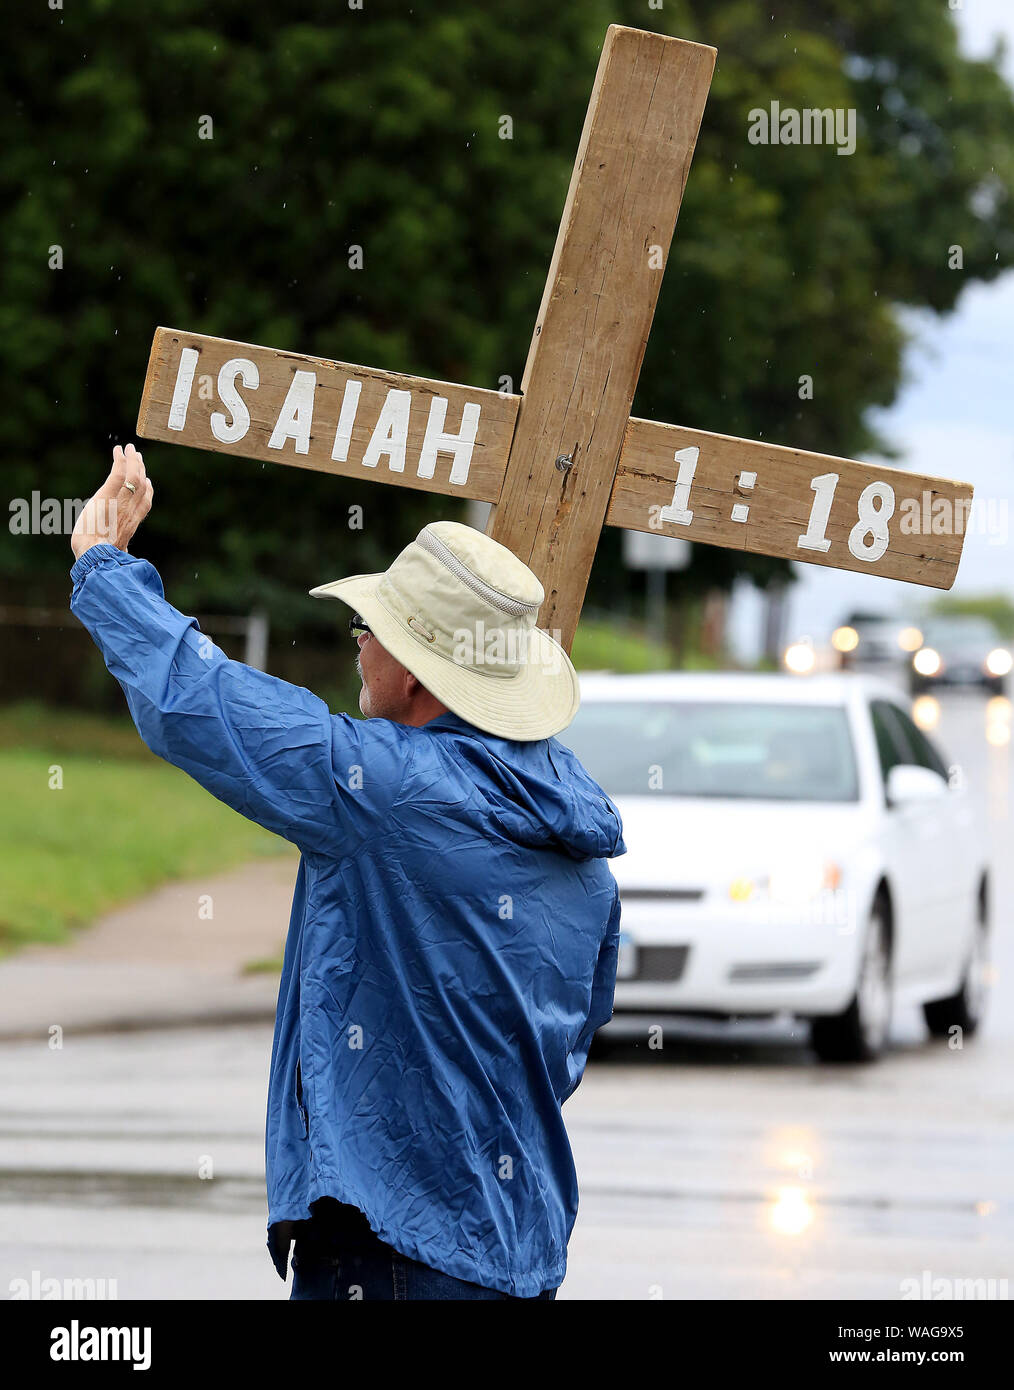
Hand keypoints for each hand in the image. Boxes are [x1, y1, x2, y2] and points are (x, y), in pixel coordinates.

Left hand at [71, 443, 153, 559]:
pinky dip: (120, 461)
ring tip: (130, 449)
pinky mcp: (107, 497)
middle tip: (138, 457)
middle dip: (141, 470)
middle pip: (141, 487)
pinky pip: (118, 475)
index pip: (144, 504)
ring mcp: (120, 503)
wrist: (95, 556)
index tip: (147, 480)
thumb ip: (120, 548)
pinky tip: (119, 450)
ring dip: (132, 461)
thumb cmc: (101, 559)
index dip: (147, 490)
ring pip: (133, 477)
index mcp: (131, 525)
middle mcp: (130, 512)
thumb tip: (124, 554)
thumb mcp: (115, 552)